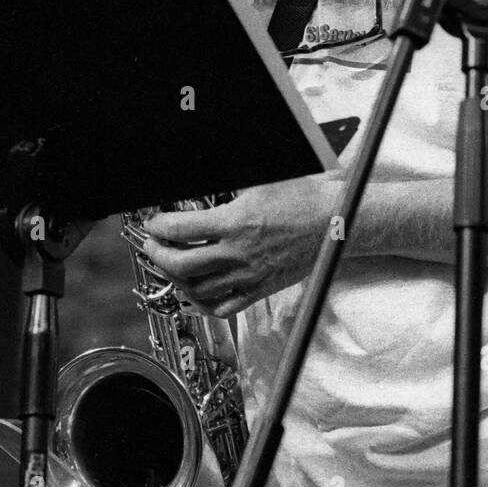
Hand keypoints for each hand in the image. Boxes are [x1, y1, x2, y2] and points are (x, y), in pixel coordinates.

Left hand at [141, 173, 343, 316]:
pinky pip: (223, 307)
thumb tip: (200, 185)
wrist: (335, 222)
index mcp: (237, 222)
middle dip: (157, 254)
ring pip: (197, 289)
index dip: (158, 226)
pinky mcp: (261, 289)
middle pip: (181, 264)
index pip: (180, 229)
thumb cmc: (306, 198)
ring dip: (175, 278)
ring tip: (170, 265)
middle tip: (152, 245)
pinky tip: (195, 292)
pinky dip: (202, 303)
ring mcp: (249, 275)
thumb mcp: (261, 179)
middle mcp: (239, 253)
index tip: (153, 223)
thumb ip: (227, 182)